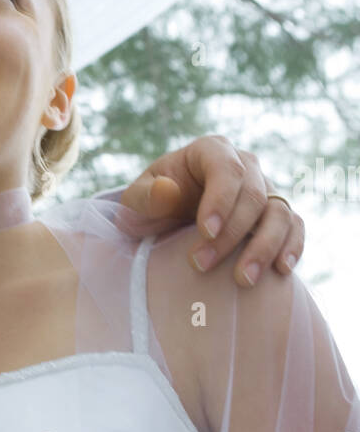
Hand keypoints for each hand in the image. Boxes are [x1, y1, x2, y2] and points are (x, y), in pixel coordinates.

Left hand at [116, 135, 303, 286]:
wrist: (170, 218)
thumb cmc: (153, 205)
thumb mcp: (138, 200)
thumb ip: (145, 196)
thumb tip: (166, 191)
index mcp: (211, 152)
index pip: (226, 169)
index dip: (220, 200)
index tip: (205, 232)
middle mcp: (245, 166)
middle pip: (252, 195)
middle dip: (230, 234)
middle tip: (201, 265)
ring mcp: (265, 189)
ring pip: (278, 212)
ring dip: (263, 247)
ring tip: (243, 279)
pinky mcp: (276, 213)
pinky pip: (294, 226)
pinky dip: (292, 246)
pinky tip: (280, 270)